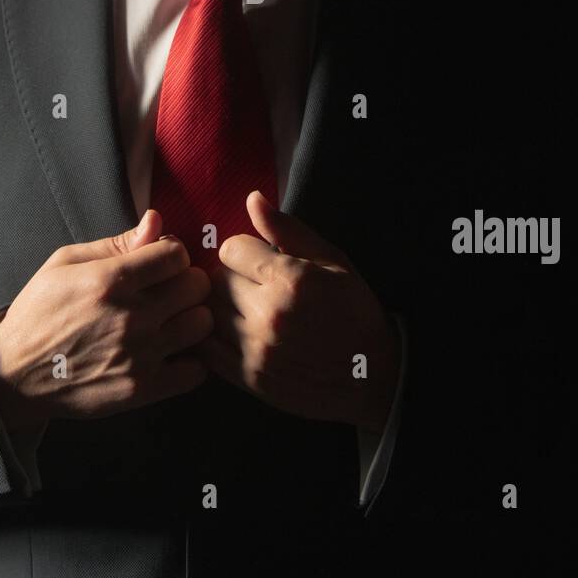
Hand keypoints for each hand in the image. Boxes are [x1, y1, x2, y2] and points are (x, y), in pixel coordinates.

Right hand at [0, 209, 211, 433]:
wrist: (13, 373)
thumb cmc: (40, 311)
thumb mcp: (65, 263)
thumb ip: (116, 242)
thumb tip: (156, 220)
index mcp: (110, 280)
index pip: (177, 254)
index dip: (172, 254)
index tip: (160, 264)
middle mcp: (130, 317)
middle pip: (196, 286)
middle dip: (186, 282)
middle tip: (169, 290)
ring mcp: (138, 356)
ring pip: (201, 325)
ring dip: (191, 318)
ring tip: (171, 320)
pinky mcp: (141, 390)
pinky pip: (195, 371)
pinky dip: (189, 361)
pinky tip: (170, 353)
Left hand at [194, 191, 400, 431]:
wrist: (371, 375)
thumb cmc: (354, 311)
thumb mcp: (332, 261)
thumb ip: (288, 229)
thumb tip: (252, 199)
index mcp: (291, 280)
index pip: (230, 249)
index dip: (243, 251)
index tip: (257, 260)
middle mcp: (269, 315)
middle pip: (216, 281)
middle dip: (231, 278)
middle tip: (253, 286)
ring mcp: (256, 350)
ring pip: (208, 313)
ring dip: (221, 307)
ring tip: (245, 310)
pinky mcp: (248, 378)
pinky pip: (206, 348)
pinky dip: (213, 337)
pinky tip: (235, 333)